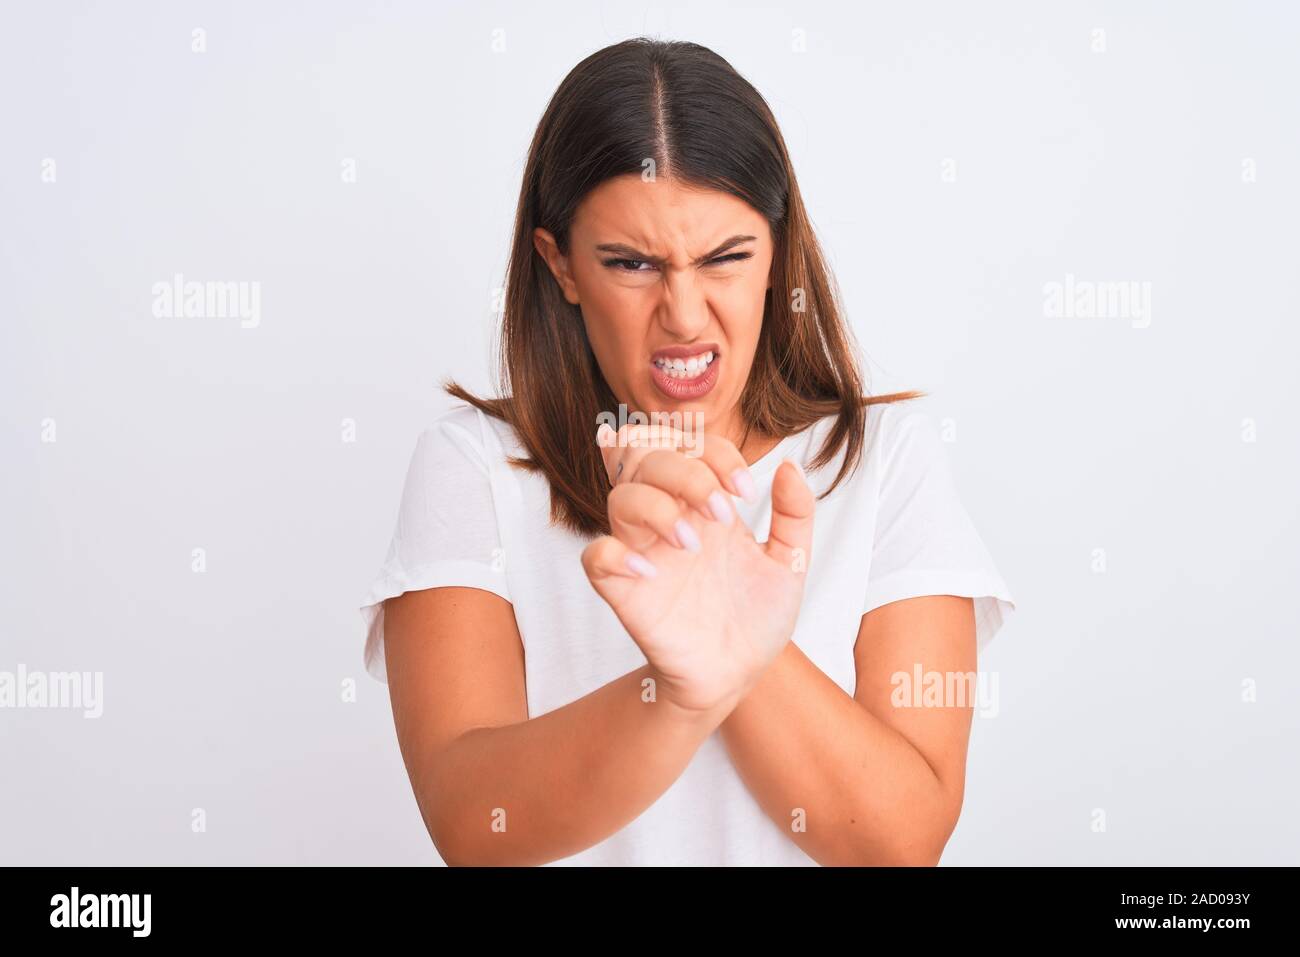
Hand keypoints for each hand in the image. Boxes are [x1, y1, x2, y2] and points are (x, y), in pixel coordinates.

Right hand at [581, 423, 815, 713]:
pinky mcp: (624, 591)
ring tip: (693, 544)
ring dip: (657, 508)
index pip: (692, 447)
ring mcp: (644, 553)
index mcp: (705, 506)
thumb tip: (789, 467)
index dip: (717, 454)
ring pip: (620, 498)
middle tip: (722, 513)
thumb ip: (795, 515)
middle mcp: (670, 520)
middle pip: (648, 458)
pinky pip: (595, 558)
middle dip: (687, 473)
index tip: (746, 492)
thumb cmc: (755, 618)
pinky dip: (614, 554)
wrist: (739, 675)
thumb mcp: (789, 563)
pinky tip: (650, 571)